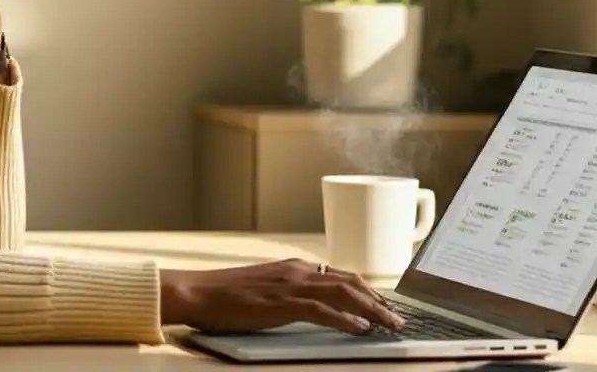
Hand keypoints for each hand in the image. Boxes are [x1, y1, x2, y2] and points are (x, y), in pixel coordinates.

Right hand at [159, 259, 403, 334]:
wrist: (198, 292)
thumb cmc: (225, 295)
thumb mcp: (265, 289)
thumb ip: (290, 293)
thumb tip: (313, 305)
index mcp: (294, 268)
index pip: (341, 276)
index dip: (368, 292)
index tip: (385, 307)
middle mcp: (298, 271)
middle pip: (350, 282)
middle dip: (380, 300)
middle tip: (399, 319)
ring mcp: (290, 285)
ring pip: (343, 292)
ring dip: (373, 309)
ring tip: (391, 325)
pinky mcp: (281, 303)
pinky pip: (322, 310)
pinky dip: (345, 318)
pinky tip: (361, 328)